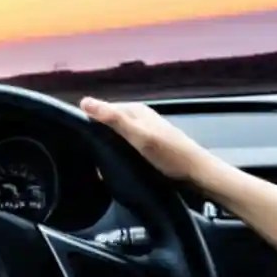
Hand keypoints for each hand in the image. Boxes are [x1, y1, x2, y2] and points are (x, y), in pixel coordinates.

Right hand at [80, 97, 218, 183]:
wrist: (199, 175)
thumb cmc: (170, 155)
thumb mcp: (139, 135)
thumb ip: (113, 119)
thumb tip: (84, 102)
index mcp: (135, 110)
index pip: (101, 108)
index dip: (88, 120)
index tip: (77, 138)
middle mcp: (139, 117)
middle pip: (108, 122)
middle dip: (97, 135)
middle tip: (88, 154)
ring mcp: (145, 131)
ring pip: (116, 135)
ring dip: (107, 146)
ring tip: (99, 162)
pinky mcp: (148, 146)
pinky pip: (124, 145)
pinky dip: (117, 154)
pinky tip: (115, 165)